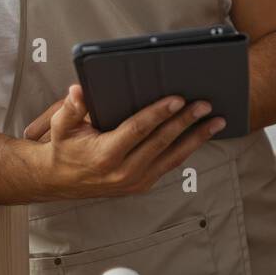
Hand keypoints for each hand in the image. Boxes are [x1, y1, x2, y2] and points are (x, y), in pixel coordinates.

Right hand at [37, 85, 224, 198]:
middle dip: (185, 121)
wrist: (59, 181)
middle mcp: (123, 171)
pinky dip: (187, 149)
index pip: (138, 130)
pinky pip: (169, 165)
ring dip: (196, 138)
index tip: (178, 99)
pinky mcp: (141, 184)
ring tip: (216, 121)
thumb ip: (71, 107)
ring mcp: (135, 181)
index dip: (159, 113)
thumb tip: (78, 90)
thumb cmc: (63, 148)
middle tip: (205, 104)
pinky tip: (200, 135)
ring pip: (172, 156)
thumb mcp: (61, 126)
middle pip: (161, 142)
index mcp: (105, 154)